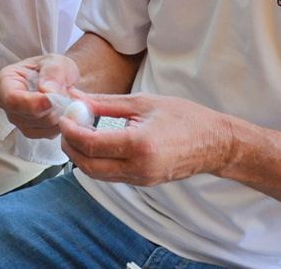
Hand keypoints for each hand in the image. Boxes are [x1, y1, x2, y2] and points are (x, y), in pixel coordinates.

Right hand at [0, 54, 81, 138]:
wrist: (59, 79)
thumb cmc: (53, 68)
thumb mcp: (56, 62)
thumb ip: (52, 73)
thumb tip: (48, 91)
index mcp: (6, 81)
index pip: (12, 98)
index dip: (32, 102)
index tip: (52, 99)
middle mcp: (7, 104)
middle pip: (29, 116)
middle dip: (52, 107)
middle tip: (68, 93)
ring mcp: (18, 120)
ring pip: (41, 127)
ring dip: (59, 114)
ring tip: (67, 98)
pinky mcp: (31, 131)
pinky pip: (48, 133)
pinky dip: (61, 123)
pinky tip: (64, 108)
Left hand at [57, 91, 235, 186]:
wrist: (215, 143)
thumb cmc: (184, 116)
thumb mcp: (143, 102)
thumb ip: (105, 102)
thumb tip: (75, 97)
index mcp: (139, 145)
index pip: (90, 144)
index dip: (70, 130)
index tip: (64, 115)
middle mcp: (138, 167)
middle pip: (87, 165)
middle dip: (70, 145)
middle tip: (67, 124)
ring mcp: (140, 179)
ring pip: (95, 173)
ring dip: (81, 154)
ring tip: (80, 130)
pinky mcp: (142, 182)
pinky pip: (109, 175)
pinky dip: (96, 160)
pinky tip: (97, 141)